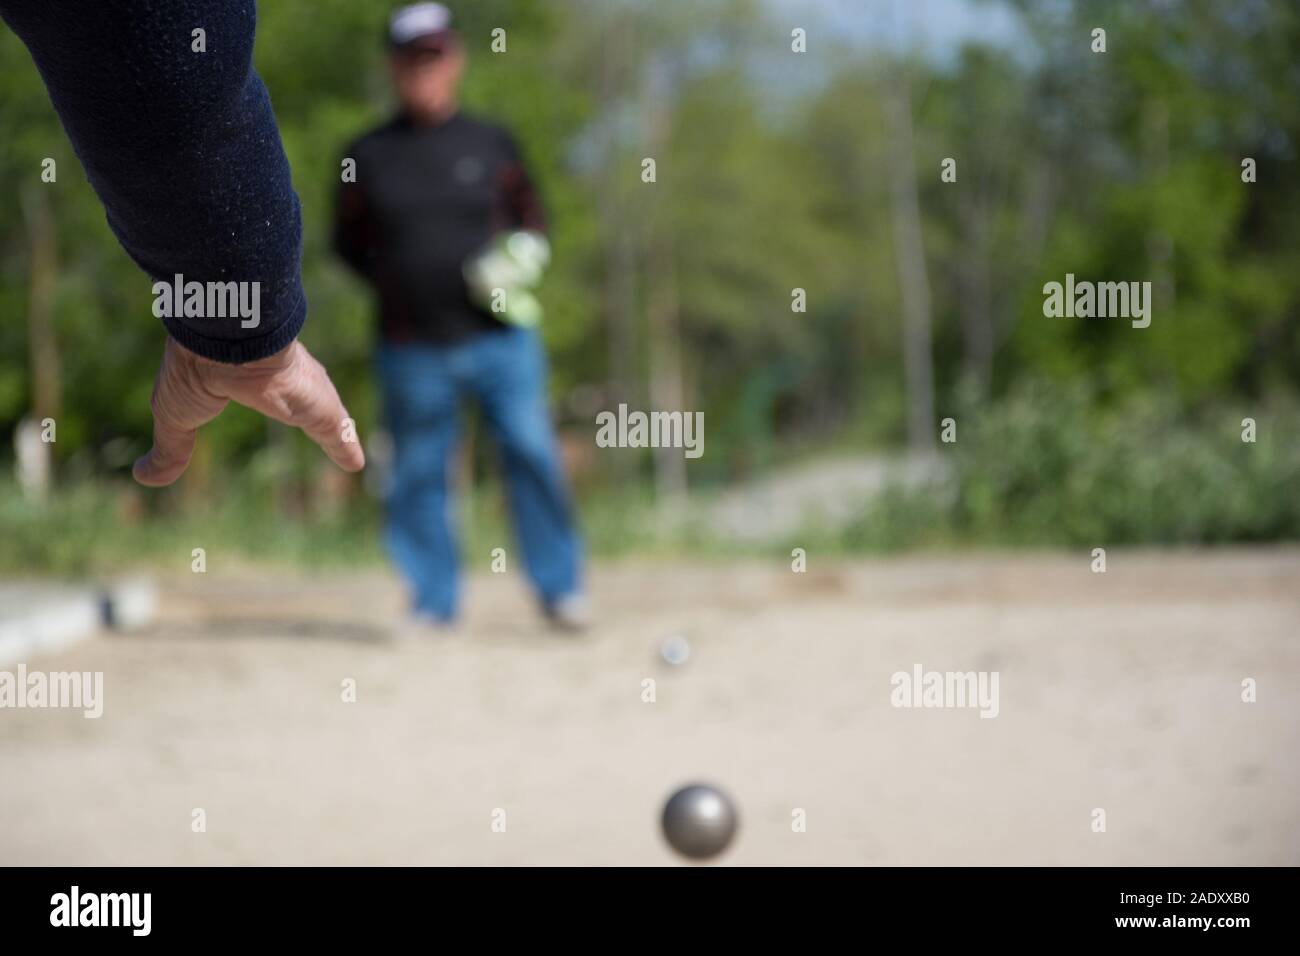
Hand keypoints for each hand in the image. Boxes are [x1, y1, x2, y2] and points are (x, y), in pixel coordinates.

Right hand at [133, 336, 365, 486]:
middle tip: (324, 426)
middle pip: (300, 396)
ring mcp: (305, 390)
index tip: (275, 402)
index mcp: (243, 374)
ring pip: (324, 411)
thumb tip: (144, 478)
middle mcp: (280, 378)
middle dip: (311, 407)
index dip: (269, 397)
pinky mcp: (322, 405)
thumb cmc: (195, 368)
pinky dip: (345, 446)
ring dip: (335, 427)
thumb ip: (170, 448)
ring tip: (347, 446)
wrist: (227, 337)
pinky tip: (355, 463)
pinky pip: (337, 428)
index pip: (262, 389)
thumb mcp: (176, 415)